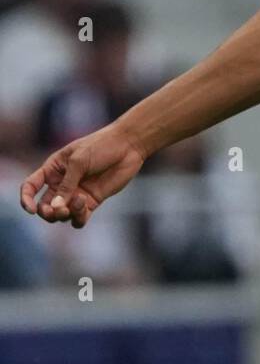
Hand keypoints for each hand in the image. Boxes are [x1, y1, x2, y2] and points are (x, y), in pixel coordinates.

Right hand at [20, 122, 147, 227]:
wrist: (128, 146)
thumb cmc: (101, 146)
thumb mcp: (79, 161)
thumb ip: (67, 184)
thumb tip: (55, 207)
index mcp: (53, 169)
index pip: (31, 186)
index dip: (26, 199)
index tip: (30, 210)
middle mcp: (62, 184)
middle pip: (45, 206)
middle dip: (47, 213)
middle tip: (57, 211)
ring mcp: (76, 194)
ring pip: (61, 214)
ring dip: (64, 214)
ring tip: (78, 202)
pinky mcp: (91, 201)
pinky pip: (79, 217)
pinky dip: (78, 217)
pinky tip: (84, 206)